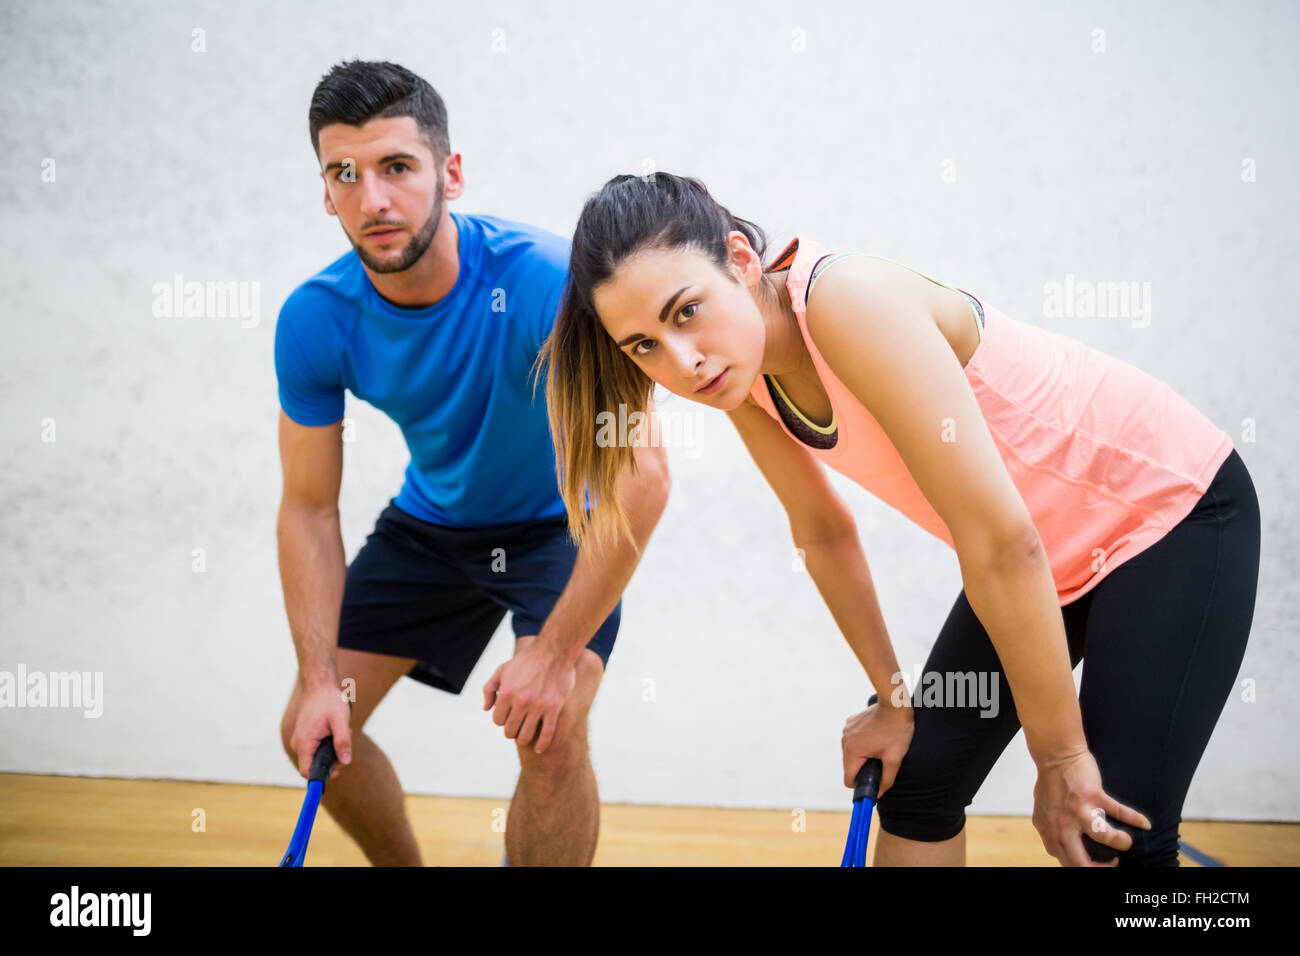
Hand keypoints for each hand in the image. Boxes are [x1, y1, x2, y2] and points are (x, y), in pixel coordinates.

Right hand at [290, 680, 351, 780]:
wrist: (319, 686)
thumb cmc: (329, 701)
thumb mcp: (341, 721)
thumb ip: (343, 741)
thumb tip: (345, 762)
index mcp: (305, 742)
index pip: (307, 772)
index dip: (321, 777)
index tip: (336, 772)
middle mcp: (298, 743)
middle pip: (315, 765)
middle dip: (332, 759)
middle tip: (345, 743)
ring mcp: (300, 740)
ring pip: (316, 756)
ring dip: (332, 749)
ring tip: (341, 732)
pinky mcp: (304, 737)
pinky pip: (315, 748)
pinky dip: (327, 743)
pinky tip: (335, 731)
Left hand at [482, 635, 576, 753]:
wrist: (553, 651)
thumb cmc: (526, 660)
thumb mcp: (502, 669)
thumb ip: (490, 689)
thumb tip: (486, 709)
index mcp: (506, 693)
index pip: (497, 720)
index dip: (501, 719)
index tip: (507, 716)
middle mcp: (521, 702)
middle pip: (510, 731)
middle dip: (510, 730)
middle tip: (515, 727)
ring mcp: (538, 707)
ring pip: (526, 736)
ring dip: (523, 739)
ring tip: (525, 735)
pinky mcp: (553, 709)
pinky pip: (547, 734)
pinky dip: (542, 745)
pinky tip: (539, 749)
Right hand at [841, 698, 914, 795]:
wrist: (895, 704)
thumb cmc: (897, 730)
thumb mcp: (895, 759)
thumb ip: (886, 780)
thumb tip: (878, 794)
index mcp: (852, 751)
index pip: (848, 779)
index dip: (860, 784)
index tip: (872, 781)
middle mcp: (845, 740)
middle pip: (849, 766)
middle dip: (863, 768)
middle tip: (880, 762)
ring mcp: (846, 730)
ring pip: (851, 753)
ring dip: (862, 755)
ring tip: (879, 748)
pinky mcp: (850, 722)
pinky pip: (853, 740)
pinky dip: (862, 743)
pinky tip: (876, 737)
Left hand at [1032, 747, 1151, 865]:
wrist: (1054, 756)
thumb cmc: (1050, 784)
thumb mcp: (1043, 813)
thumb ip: (1052, 832)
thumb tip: (1060, 847)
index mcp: (1050, 833)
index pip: (1067, 864)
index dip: (1085, 869)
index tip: (1097, 865)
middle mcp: (1062, 826)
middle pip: (1082, 863)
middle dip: (1102, 869)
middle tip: (1114, 864)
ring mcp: (1079, 811)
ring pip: (1106, 837)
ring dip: (1122, 842)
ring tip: (1126, 842)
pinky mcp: (1093, 795)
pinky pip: (1120, 811)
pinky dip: (1136, 818)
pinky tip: (1145, 823)